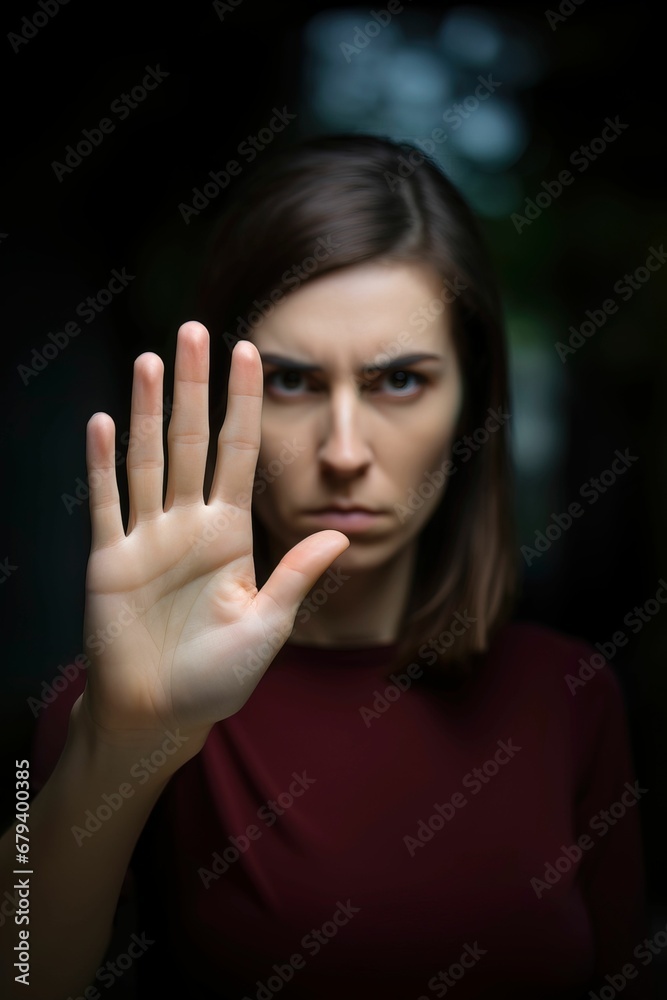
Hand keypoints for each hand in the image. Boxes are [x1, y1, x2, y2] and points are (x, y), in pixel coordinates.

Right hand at [79, 321, 348, 749]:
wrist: (160, 714)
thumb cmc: (217, 678)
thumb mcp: (266, 628)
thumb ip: (295, 578)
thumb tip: (340, 533)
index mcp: (230, 534)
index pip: (240, 454)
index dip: (244, 404)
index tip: (251, 352)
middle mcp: (189, 525)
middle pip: (192, 441)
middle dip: (194, 387)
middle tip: (193, 330)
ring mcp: (147, 538)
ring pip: (147, 460)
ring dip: (145, 410)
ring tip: (149, 360)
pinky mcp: (110, 560)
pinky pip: (106, 504)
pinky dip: (103, 465)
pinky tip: (102, 423)